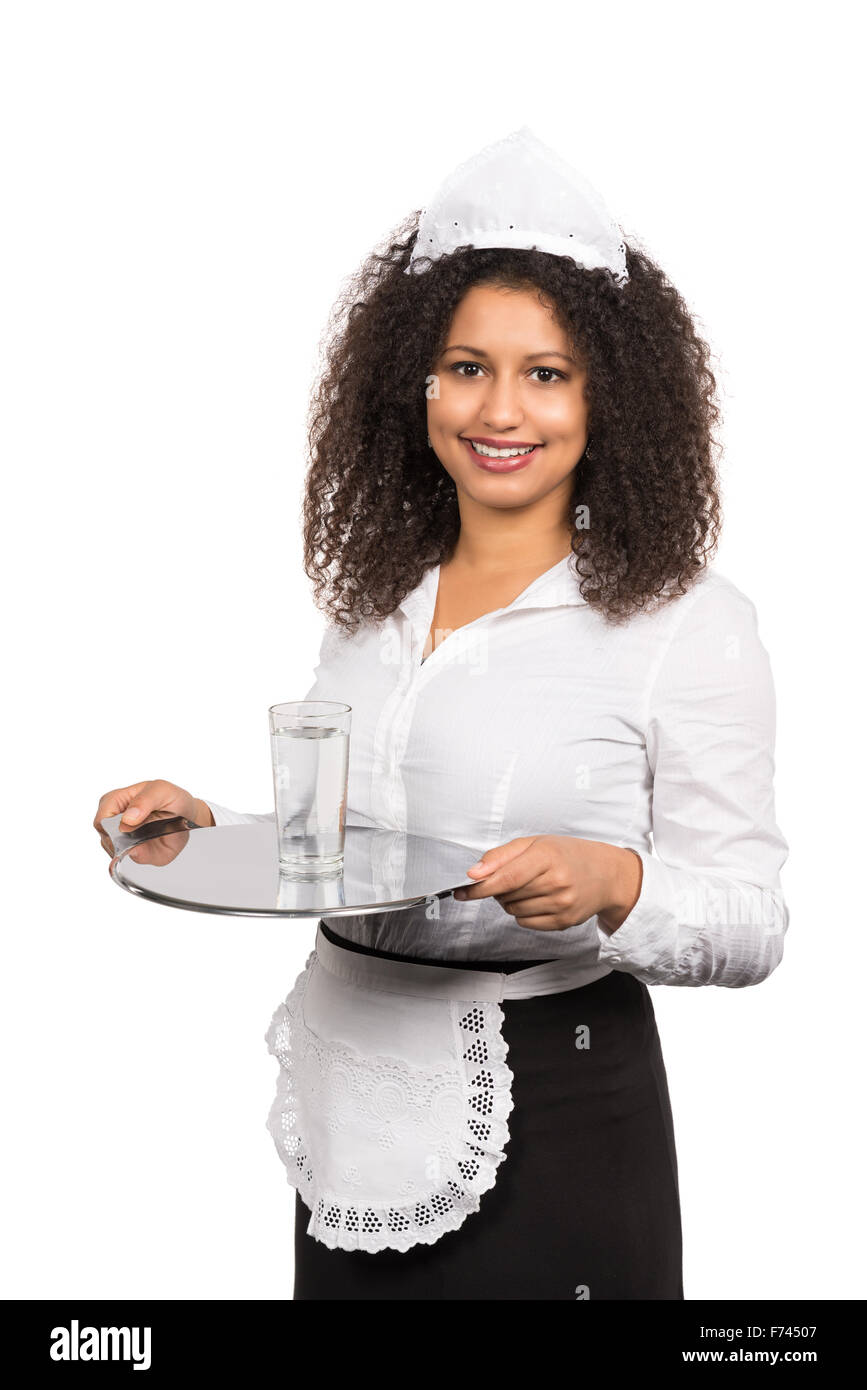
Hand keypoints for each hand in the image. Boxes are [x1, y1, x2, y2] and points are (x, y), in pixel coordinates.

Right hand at [93, 779, 213, 861]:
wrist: (188, 815)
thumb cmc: (172, 798)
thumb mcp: (162, 791)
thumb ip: (144, 801)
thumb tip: (127, 820)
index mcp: (115, 801)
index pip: (101, 820)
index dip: (112, 829)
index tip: (130, 830)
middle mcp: (115, 822)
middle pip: (106, 840)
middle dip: (125, 843)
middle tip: (147, 834)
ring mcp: (124, 839)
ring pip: (119, 853)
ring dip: (138, 849)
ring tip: (156, 835)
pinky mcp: (135, 853)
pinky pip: (136, 860)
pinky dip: (147, 856)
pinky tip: (157, 844)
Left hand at [452, 835, 642, 931]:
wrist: (607, 874)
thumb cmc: (568, 855)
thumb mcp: (535, 843)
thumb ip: (501, 856)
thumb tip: (474, 873)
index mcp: (547, 855)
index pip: (505, 877)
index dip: (479, 887)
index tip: (461, 890)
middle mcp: (556, 881)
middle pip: (506, 895)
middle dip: (498, 888)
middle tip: (514, 876)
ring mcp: (561, 904)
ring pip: (513, 910)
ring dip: (510, 901)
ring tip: (530, 886)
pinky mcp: (563, 922)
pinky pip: (525, 923)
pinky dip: (523, 912)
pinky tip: (539, 899)